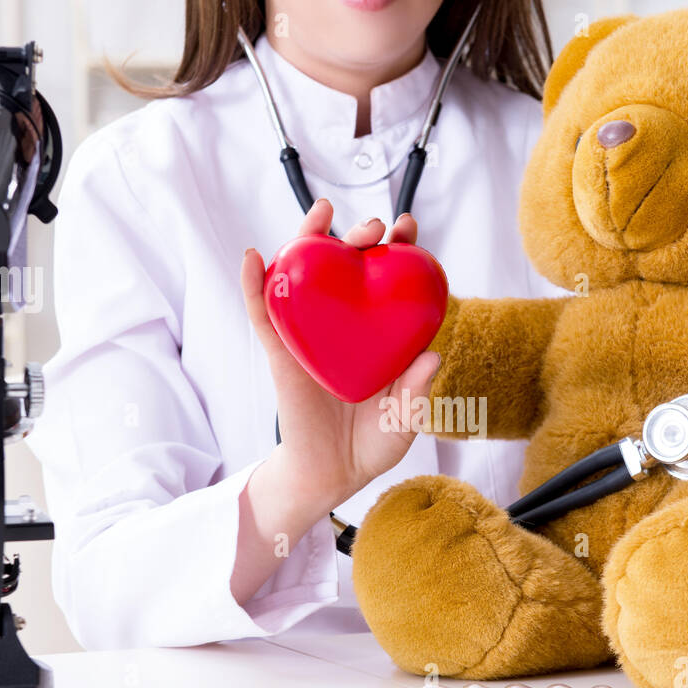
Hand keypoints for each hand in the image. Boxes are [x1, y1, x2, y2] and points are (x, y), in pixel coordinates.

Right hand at [240, 198, 439, 510]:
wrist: (332, 475)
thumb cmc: (371, 444)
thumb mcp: (405, 419)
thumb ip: (417, 390)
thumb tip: (432, 355)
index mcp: (377, 334)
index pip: (388, 281)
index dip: (399, 251)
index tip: (408, 228)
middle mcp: (343, 327)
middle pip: (347, 268)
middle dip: (360, 237)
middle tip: (373, 227)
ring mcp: (310, 336)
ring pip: (305, 277)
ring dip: (308, 239)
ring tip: (321, 212)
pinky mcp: (281, 354)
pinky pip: (264, 315)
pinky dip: (254, 285)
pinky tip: (254, 258)